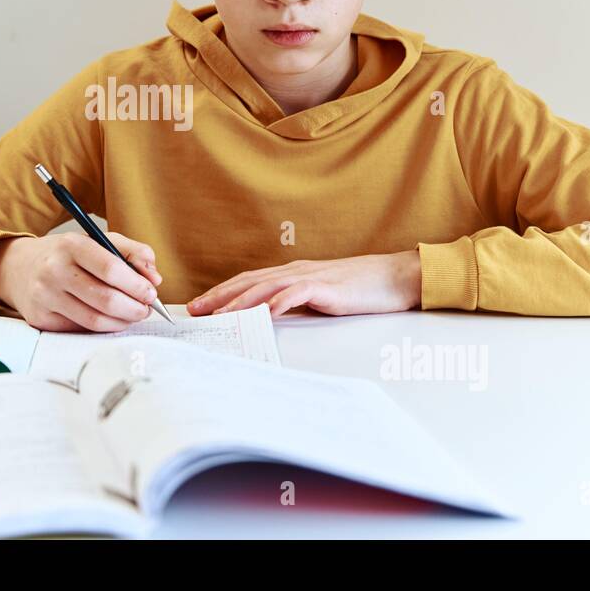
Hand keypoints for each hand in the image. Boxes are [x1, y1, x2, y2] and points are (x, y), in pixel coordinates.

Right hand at [0, 231, 162, 331]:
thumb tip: (155, 277)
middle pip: (105, 299)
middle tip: (145, 309)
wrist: (19, 268)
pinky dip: (102, 328)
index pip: (111, 268)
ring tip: (132, 316)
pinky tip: (109, 320)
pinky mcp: (40, 319)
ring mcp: (44, 296)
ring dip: (122, 322)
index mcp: (71, 245)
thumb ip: (132, 252)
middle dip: (134, 308)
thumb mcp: (97, 241)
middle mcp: (54, 270)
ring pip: (94, 320)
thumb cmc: (66, 255)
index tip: (151, 292)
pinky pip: (80, 329)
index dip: (136, 284)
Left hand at [186, 251, 421, 318]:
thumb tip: (268, 318)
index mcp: (291, 274)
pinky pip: (298, 293)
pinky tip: (264, 313)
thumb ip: (294, 303)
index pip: (248, 281)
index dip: (221, 292)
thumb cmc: (359, 288)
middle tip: (195, 310)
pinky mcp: (328, 287)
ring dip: (240, 301)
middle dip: (219, 296)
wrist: (394, 277)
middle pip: (249, 282)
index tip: (199, 305)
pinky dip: (279, 302)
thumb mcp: (318, 297)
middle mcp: (295, 272)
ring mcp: (310, 277)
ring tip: (220, 315)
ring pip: (267, 286)